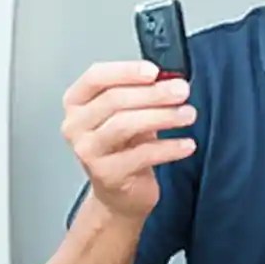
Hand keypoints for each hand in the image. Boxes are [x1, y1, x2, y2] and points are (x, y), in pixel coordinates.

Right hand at [61, 60, 196, 221]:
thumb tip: (171, 79)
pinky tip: (187, 144)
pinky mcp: (107, 174)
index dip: (126, 71)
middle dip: (154, 93)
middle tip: (182, 91)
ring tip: (188, 114)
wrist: (119, 192)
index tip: (154, 71)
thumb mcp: (128, 114)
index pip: (96, 77)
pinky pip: (142, 155)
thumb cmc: (124, 147)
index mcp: (77, 102)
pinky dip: (169, 147)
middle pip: (114, 100)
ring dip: (163, 116)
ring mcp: (88, 151)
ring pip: (125, 125)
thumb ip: (142, 94)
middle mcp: (75, 126)